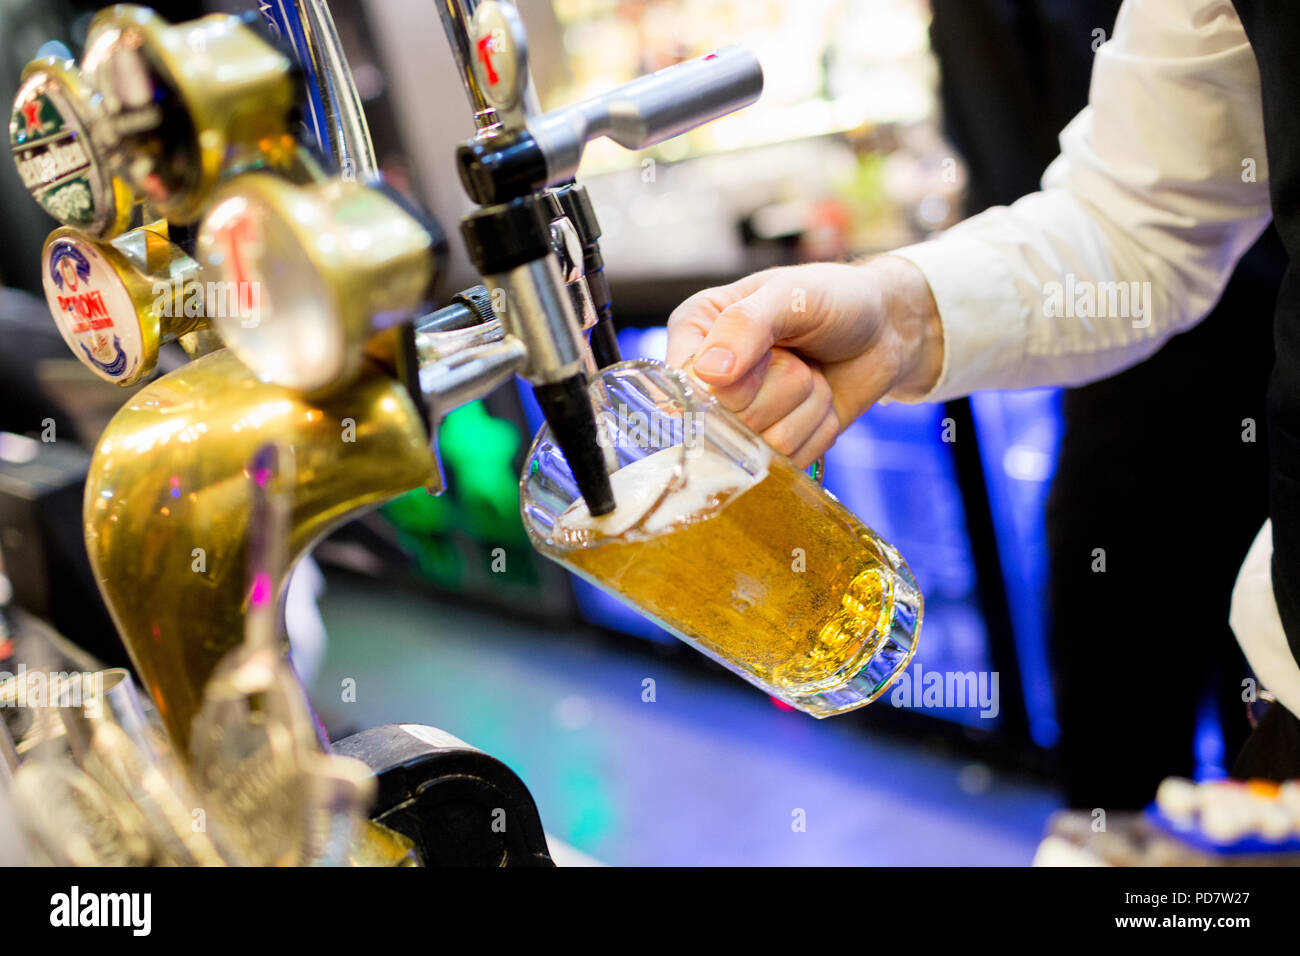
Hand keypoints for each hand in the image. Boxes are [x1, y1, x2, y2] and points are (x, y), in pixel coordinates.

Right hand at [666, 257, 942, 467]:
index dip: (732, 378)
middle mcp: (709, 379)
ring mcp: (741, 418)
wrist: (885, 328)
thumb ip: (745, 324)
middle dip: (782, 386)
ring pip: (764, 445)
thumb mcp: (791, 293)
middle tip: (798, 356)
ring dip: (807, 407)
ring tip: (812, 375)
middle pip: (729, 419)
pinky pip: (791, 461)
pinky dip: (819, 428)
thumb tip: (707, 374)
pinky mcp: (773, 448)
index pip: (688, 381)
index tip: (771, 349)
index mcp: (697, 331)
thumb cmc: (835, 298)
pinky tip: (820, 399)